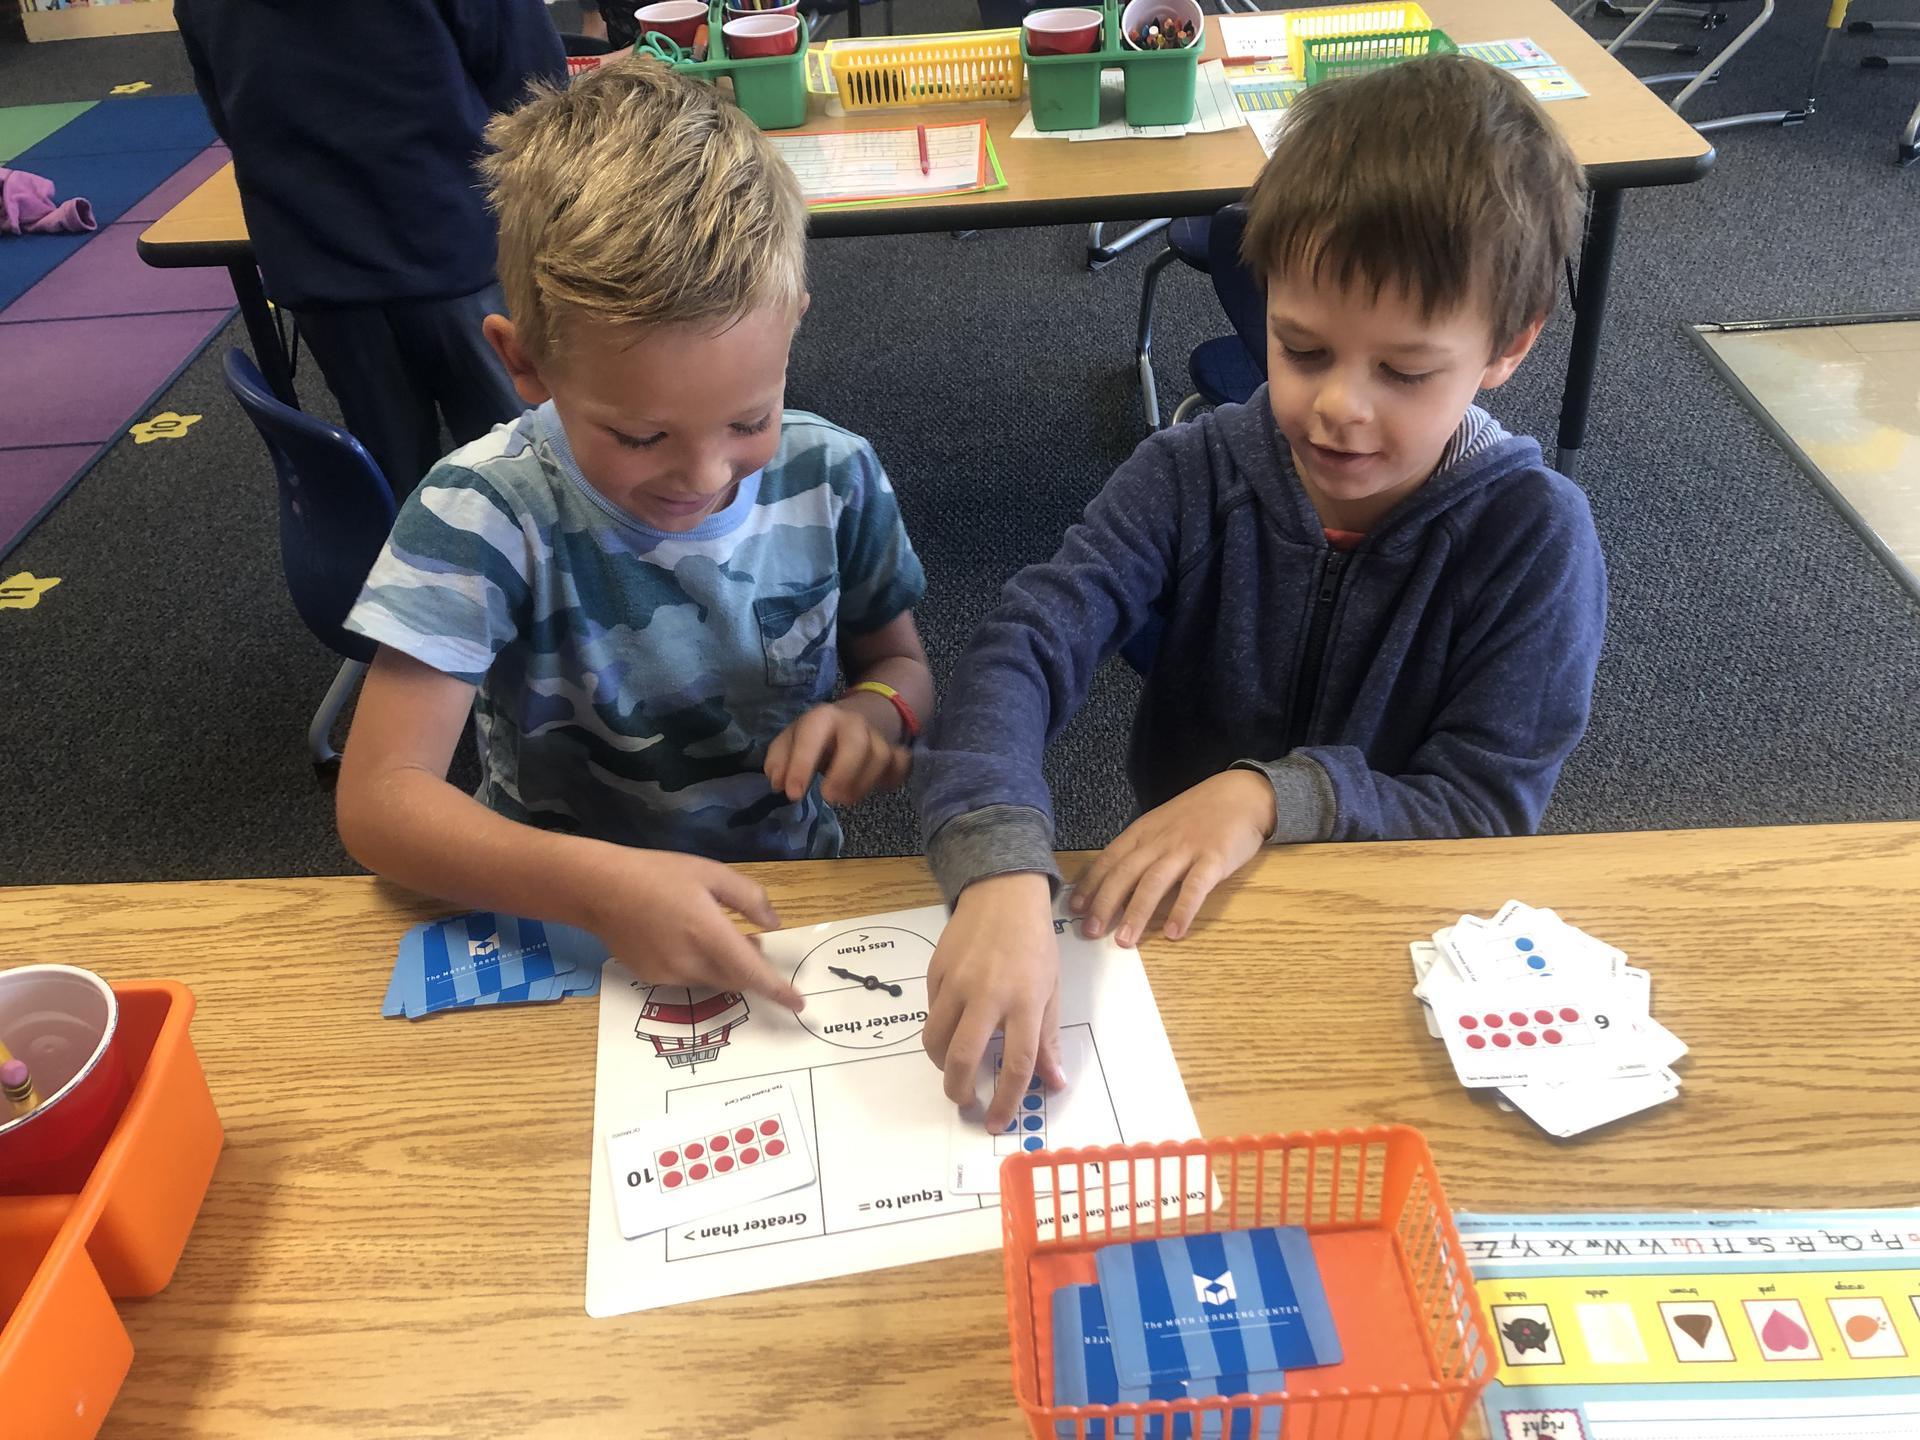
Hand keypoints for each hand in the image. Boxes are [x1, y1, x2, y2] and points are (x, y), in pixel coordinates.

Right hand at [581, 849, 802, 1009]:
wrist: (599, 889)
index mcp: (709, 934)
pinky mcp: (652, 979)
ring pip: (713, 981)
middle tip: (754, 943)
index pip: (752, 973)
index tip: (799, 1004)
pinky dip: (701, 966)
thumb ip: (748, 898)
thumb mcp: (711, 873)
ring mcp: (669, 976)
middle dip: (752, 970)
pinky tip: (687, 940)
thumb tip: (773, 924)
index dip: (777, 991)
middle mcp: (690, 963)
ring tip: (719, 936)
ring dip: (727, 967)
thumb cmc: (658, 874)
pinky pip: (689, 979)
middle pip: (736, 981)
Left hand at [764, 698, 909, 807]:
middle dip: (843, 773)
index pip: (812, 736)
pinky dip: (892, 778)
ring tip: (846, 800)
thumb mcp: (790, 740)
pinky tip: (878, 788)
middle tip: (829, 799)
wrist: (854, 716)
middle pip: (857, 743)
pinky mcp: (895, 751)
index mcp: (822, 717)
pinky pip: (902, 765)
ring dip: (864, 783)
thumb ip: (779, 760)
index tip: (793, 795)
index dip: (801, 765)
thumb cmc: (815, 736)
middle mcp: (854, 723)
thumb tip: (778, 782)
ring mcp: (878, 736)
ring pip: (882, 757)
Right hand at [923, 873, 1066, 1131]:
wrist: (1002, 894)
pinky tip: (953, 1026)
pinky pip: (931, 1012)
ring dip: (942, 1065)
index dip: (1006, 1100)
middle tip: (966, 1102)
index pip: (1016, 1063)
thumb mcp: (1051, 990)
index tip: (997, 1121)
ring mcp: (957, 981)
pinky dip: (940, 1029)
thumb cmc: (1035, 943)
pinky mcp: (936, 971)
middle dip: (959, 1091)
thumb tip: (1055, 1083)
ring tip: (954, 1069)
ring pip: (935, 1039)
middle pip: (963, 1057)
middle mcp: (988, 993)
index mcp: (1024, 1001)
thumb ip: (1048, 1039)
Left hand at [1071, 769, 1273, 946]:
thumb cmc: (1197, 815)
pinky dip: (1183, 910)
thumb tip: (1113, 884)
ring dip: (1137, 913)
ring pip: (1154, 882)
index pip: (1109, 860)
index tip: (1074, 909)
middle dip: (1105, 904)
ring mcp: (1186, 849)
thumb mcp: (1160, 826)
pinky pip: (1195, 887)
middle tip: (1090, 931)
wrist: (1240, 794)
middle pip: (1125, 874)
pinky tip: (1173, 932)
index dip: (1091, 885)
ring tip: (1124, 940)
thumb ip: (1140, 851)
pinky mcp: (1214, 859)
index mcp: (1142, 833)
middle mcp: (1158, 841)